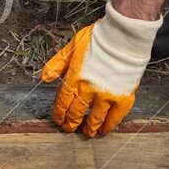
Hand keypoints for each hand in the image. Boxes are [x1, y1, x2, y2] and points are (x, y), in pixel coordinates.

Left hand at [41, 0, 162, 136]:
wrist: (124, 36)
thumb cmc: (99, 38)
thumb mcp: (72, 46)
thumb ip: (57, 63)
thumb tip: (44, 78)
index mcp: (75, 77)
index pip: (63, 103)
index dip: (59, 114)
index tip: (58, 121)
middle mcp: (89, 89)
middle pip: (76, 113)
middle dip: (71, 123)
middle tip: (69, 129)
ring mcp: (106, 95)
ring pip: (95, 119)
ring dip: (89, 128)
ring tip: (87, 132)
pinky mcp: (123, 97)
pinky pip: (115, 117)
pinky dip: (109, 125)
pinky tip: (105, 130)